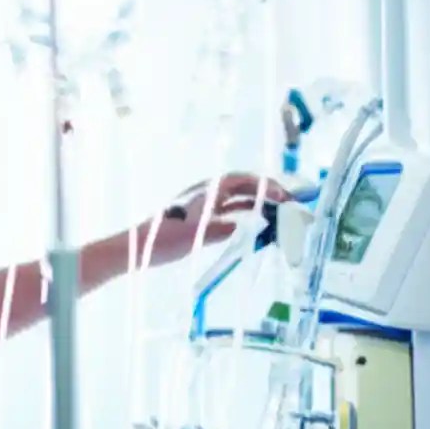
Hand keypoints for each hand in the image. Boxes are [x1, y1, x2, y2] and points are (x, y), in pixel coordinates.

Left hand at [135, 173, 290, 266]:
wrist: (139, 247)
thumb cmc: (163, 239)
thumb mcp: (193, 236)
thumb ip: (220, 230)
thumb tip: (244, 226)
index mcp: (205, 193)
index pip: (241, 181)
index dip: (264, 185)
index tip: (284, 196)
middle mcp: (207, 195)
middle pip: (243, 187)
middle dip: (267, 192)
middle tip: (291, 203)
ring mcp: (204, 206)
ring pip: (238, 199)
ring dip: (259, 203)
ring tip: (282, 212)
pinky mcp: (201, 218)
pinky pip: (229, 211)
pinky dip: (246, 214)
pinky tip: (258, 223)